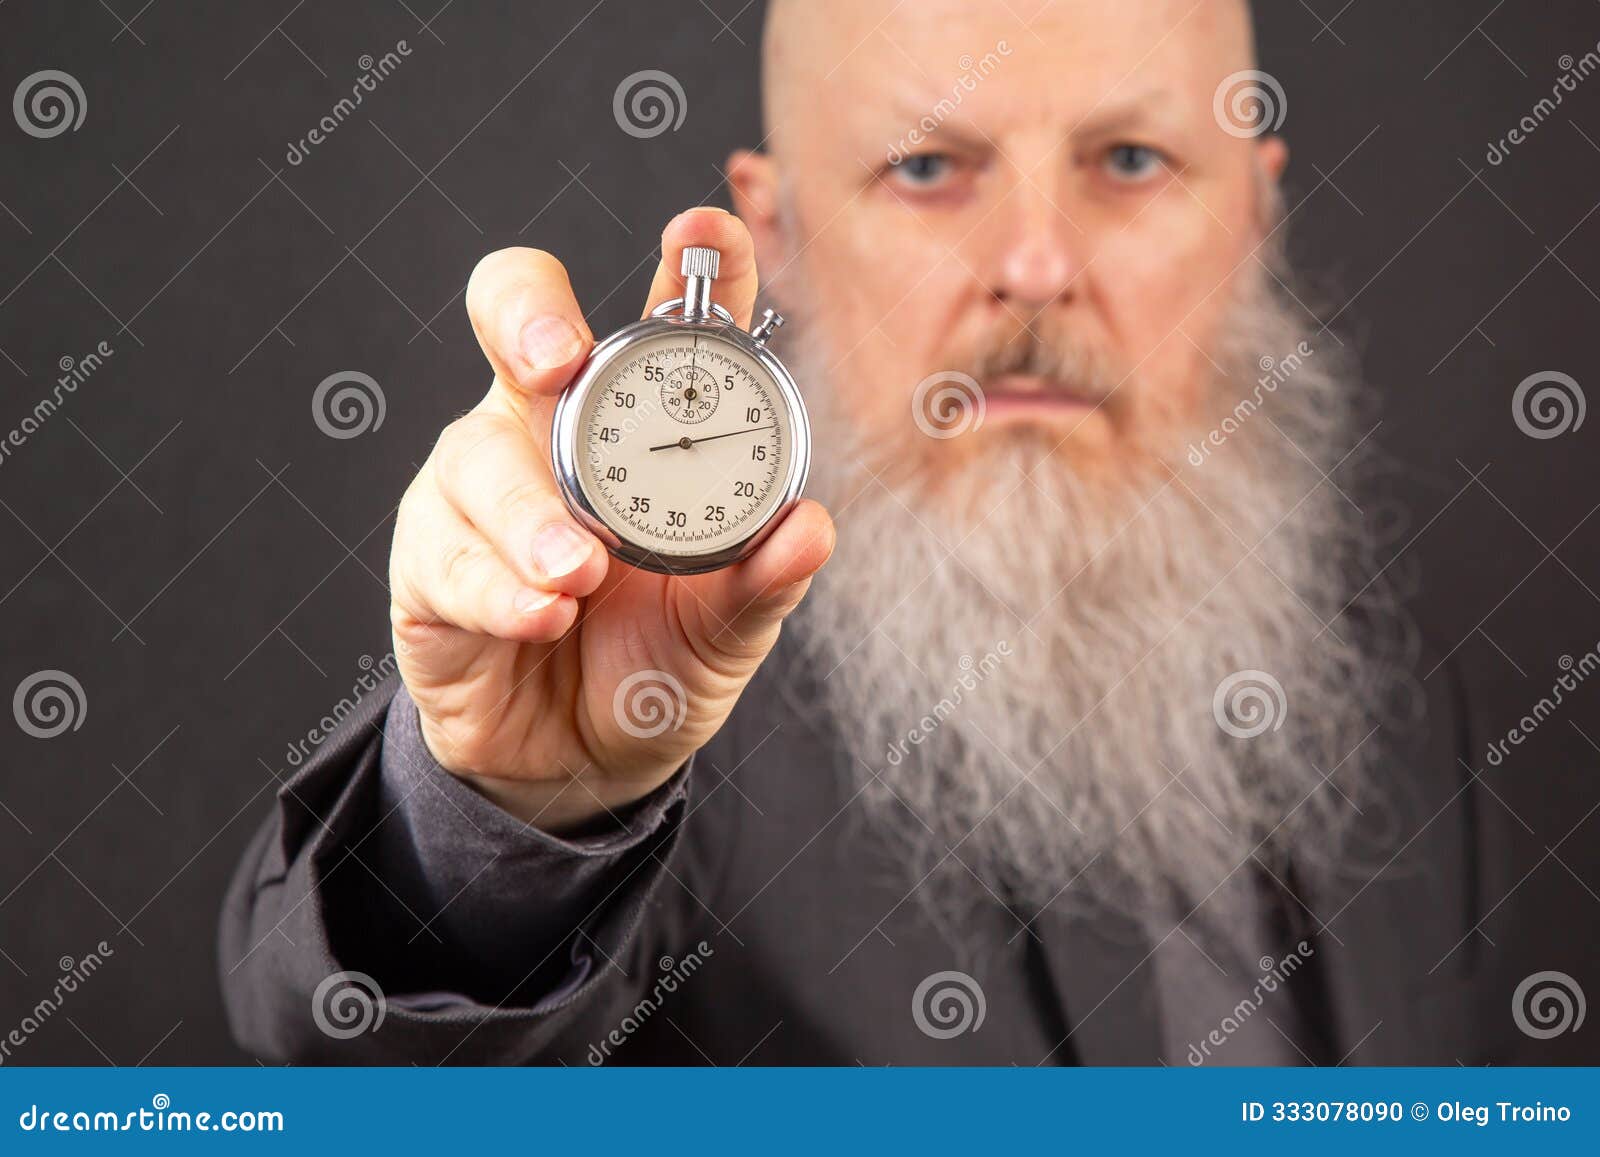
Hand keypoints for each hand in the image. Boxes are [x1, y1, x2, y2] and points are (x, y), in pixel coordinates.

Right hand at [388, 209, 833, 832]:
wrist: (578, 762)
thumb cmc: (655, 661)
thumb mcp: (727, 627)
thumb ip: (765, 580)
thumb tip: (812, 527)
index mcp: (636, 425)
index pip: (654, 321)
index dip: (683, 264)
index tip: (703, 233)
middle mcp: (548, 431)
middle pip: (514, 316)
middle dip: (531, 317)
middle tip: (559, 361)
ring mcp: (480, 490)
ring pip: (481, 456)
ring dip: (533, 514)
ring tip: (582, 574)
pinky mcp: (430, 563)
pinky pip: (449, 555)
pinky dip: (501, 587)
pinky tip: (543, 614)